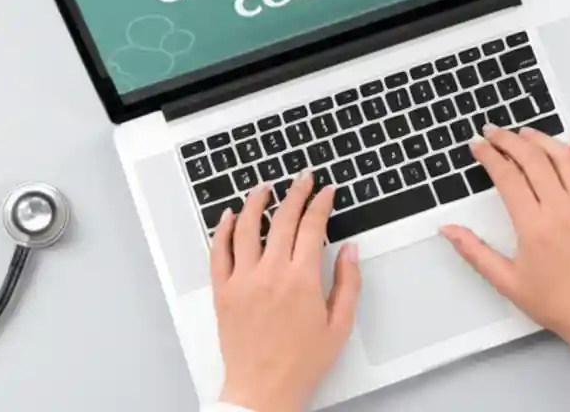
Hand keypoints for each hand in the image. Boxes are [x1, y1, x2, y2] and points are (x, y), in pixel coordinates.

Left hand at [211, 173, 360, 411]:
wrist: (263, 390)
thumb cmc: (302, 363)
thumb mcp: (339, 325)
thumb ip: (348, 283)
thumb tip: (351, 249)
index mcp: (301, 280)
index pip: (312, 226)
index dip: (321, 203)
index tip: (327, 191)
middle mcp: (270, 273)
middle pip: (282, 219)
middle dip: (296, 193)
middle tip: (303, 179)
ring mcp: (243, 280)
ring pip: (246, 227)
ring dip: (257, 201)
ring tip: (265, 186)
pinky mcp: (223, 291)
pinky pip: (219, 251)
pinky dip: (223, 229)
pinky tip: (230, 216)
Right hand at [440, 126, 569, 351]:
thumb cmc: (554, 302)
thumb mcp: (507, 281)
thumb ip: (475, 252)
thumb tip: (447, 229)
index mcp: (534, 226)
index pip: (508, 177)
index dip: (489, 156)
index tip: (477, 145)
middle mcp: (561, 209)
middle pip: (533, 160)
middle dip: (509, 140)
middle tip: (493, 131)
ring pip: (565, 158)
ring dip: (543, 140)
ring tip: (525, 132)